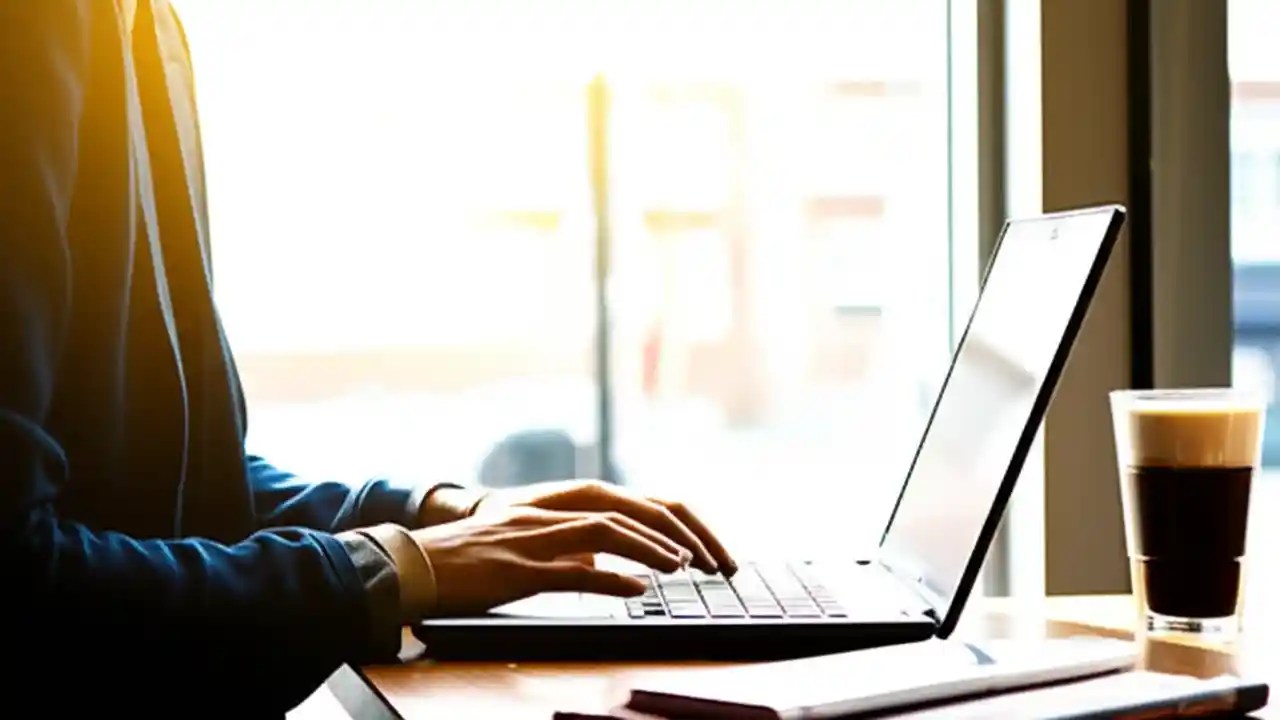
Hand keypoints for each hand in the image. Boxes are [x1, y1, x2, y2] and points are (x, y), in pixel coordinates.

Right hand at [470, 479, 735, 575]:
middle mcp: (551, 514)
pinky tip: (637, 589)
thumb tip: (602, 563)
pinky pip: (572, 571)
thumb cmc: (467, 558)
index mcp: (557, 506)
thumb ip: (565, 546)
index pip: (631, 503)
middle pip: (629, 510)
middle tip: (710, 560)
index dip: (672, 522)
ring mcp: (534, 540)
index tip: (703, 547)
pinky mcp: (517, 570)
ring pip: (606, 532)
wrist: (411, 562)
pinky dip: (610, 579)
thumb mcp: (525, 542)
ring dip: (651, 549)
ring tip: (683, 567)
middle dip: (677, 534)